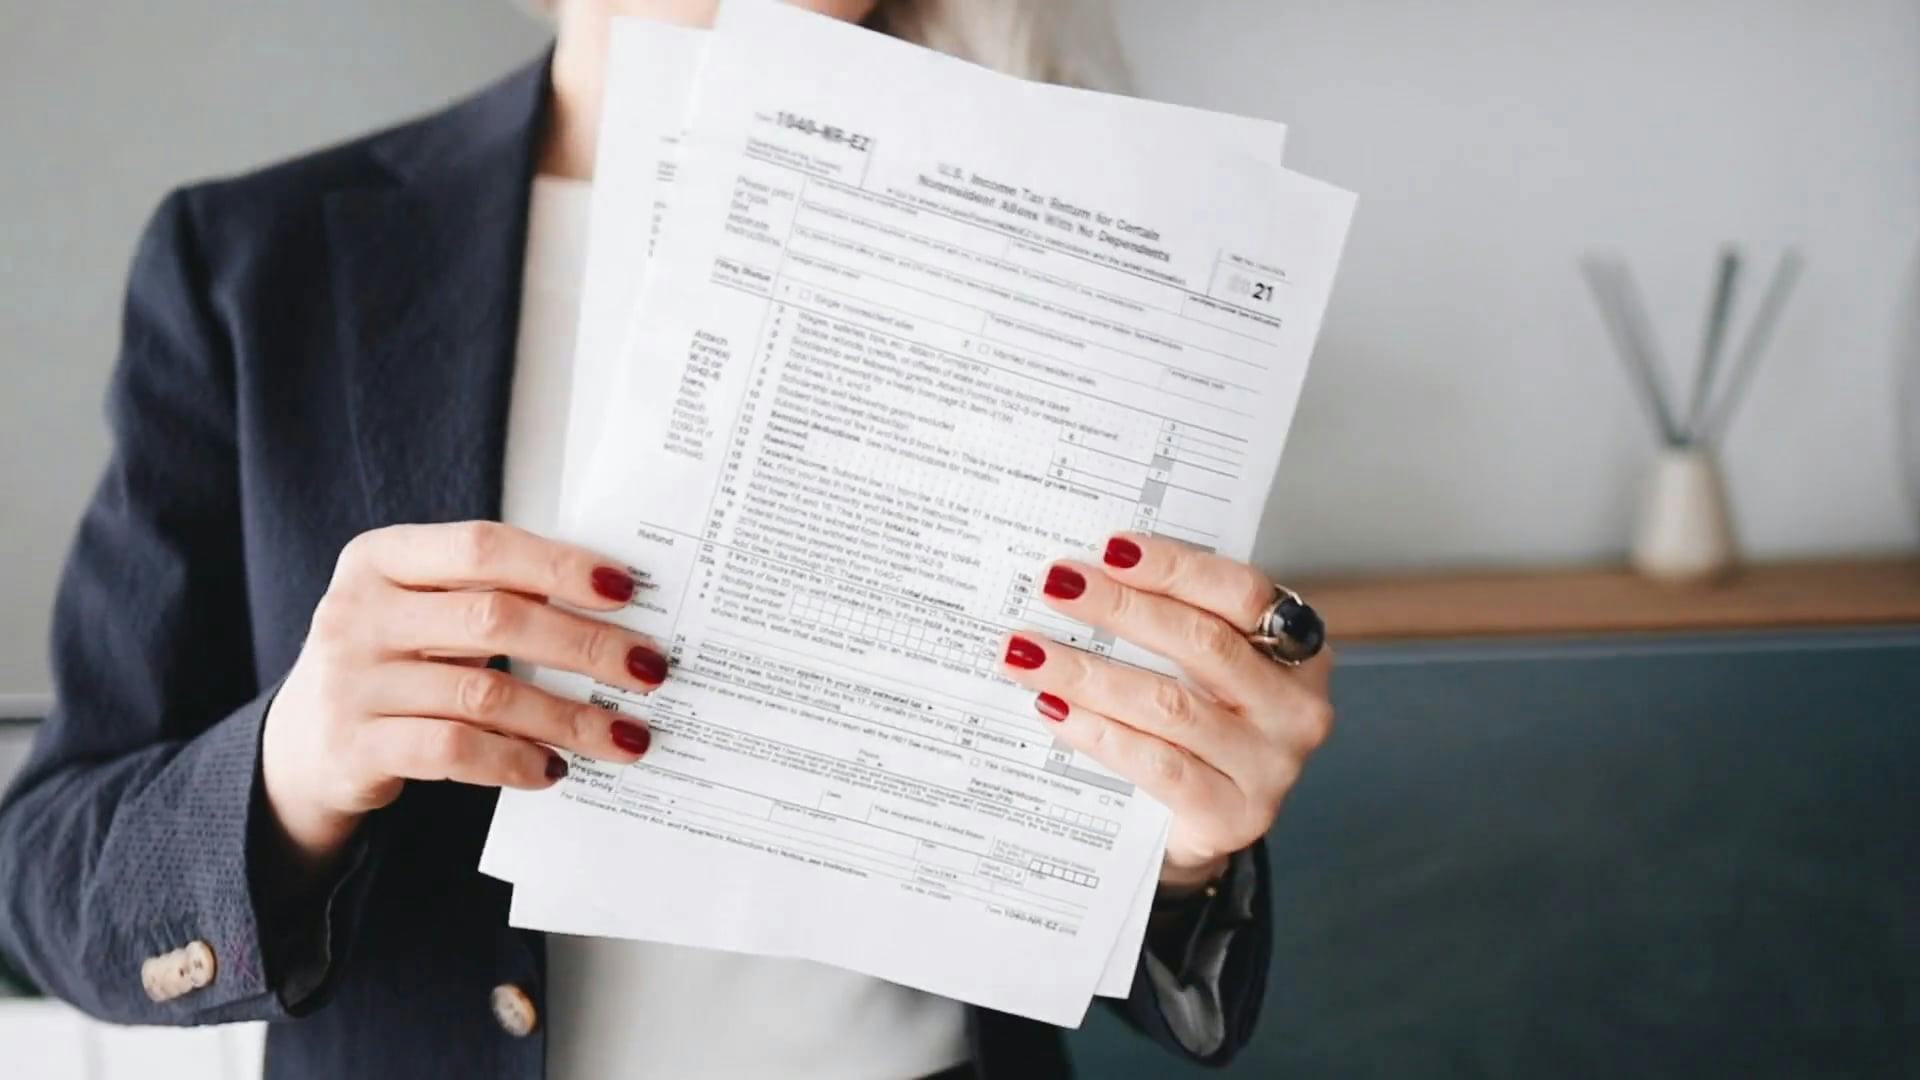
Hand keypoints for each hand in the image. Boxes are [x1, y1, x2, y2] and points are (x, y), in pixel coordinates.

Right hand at [262, 521, 667, 874]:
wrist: (299, 746)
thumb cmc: (391, 663)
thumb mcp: (421, 612)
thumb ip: (490, 597)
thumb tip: (612, 612)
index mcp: (381, 557)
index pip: (483, 548)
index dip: (559, 566)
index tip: (626, 590)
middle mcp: (357, 611)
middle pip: (495, 620)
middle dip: (586, 647)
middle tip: (649, 670)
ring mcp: (351, 682)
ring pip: (485, 694)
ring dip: (568, 717)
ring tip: (624, 735)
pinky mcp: (354, 747)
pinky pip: (454, 750)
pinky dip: (514, 762)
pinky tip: (553, 770)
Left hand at [998, 532, 1332, 891]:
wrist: (1204, 829)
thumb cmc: (1200, 725)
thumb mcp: (1202, 668)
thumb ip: (1170, 620)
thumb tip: (1083, 574)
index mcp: (1295, 648)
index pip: (1240, 592)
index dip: (1174, 568)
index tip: (1109, 550)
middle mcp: (1295, 706)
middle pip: (1203, 643)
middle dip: (1119, 608)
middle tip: (1055, 586)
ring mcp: (1270, 766)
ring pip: (1170, 705)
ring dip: (1089, 674)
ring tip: (1029, 653)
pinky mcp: (1235, 817)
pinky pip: (1156, 764)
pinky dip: (1097, 733)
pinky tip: (1053, 709)